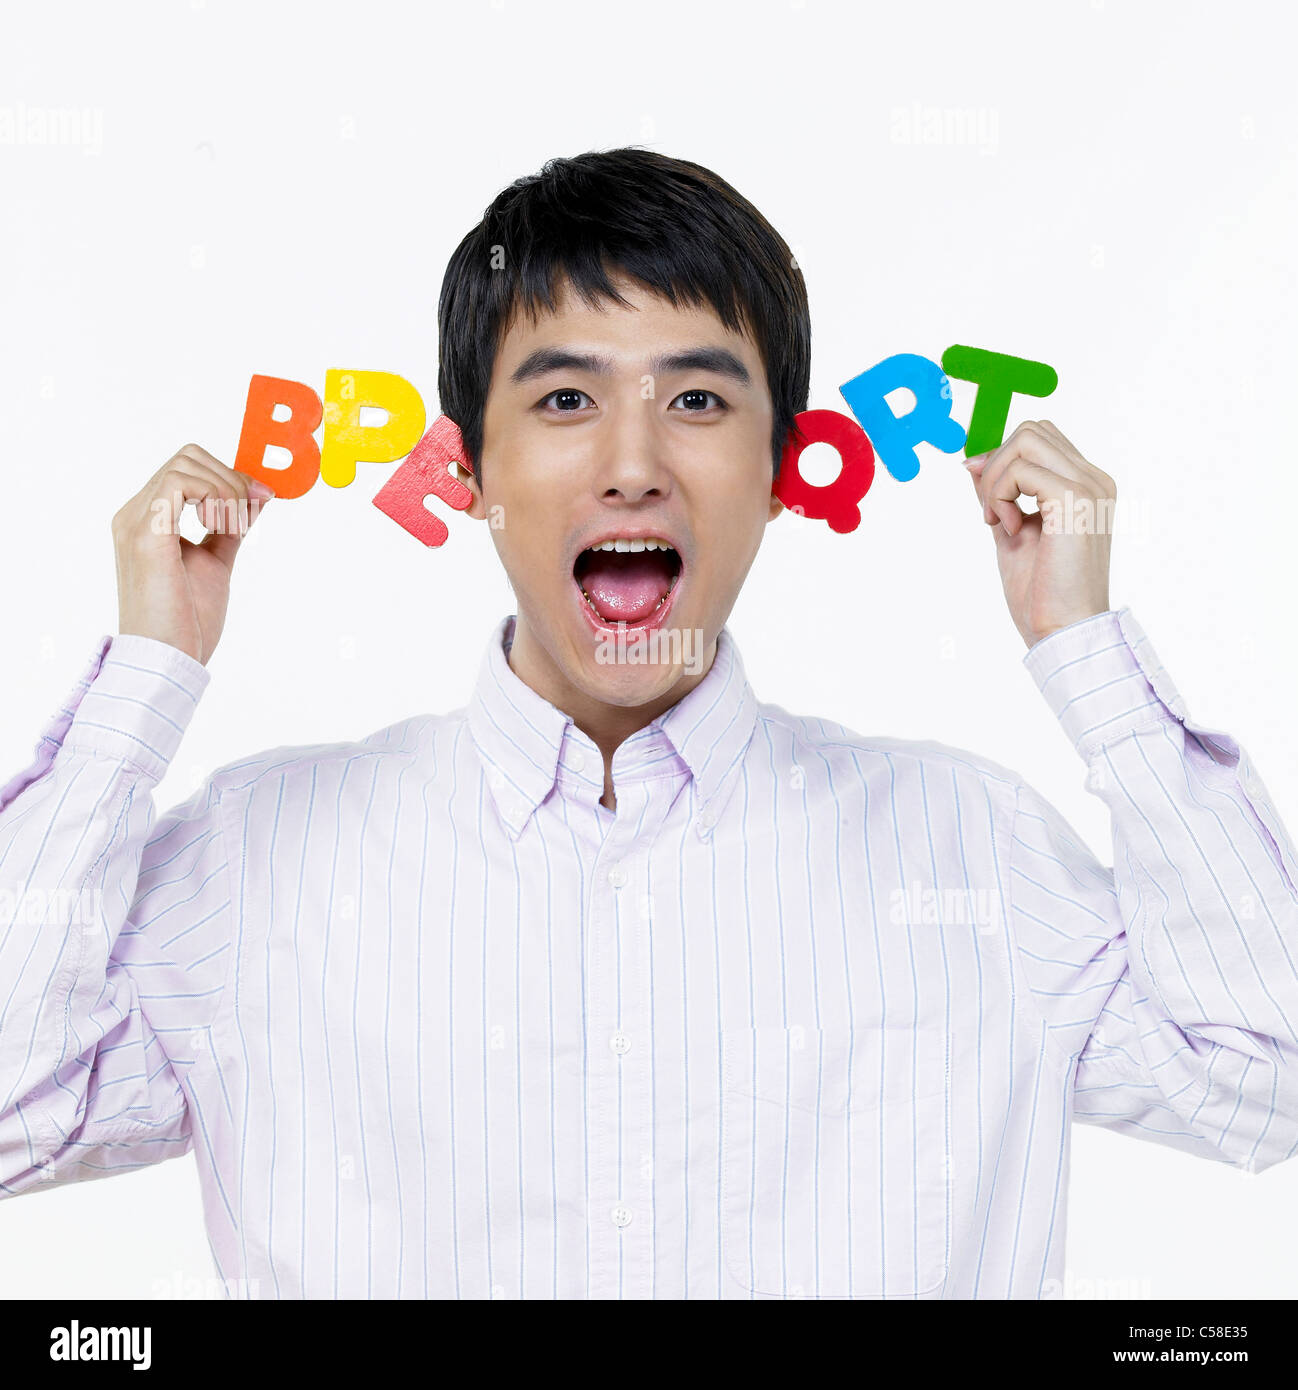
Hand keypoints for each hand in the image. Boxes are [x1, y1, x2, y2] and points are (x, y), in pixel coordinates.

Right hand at [112, 444, 271, 665]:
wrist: (168, 660)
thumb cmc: (186, 622)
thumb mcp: (215, 563)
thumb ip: (229, 530)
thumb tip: (255, 499)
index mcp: (148, 520)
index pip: (188, 468)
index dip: (231, 477)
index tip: (264, 499)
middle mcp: (135, 514)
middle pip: (188, 457)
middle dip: (231, 478)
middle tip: (250, 514)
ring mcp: (136, 521)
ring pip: (186, 464)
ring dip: (226, 489)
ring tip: (234, 527)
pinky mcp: (145, 534)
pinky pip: (179, 482)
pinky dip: (214, 496)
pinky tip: (221, 526)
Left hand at [965, 420, 1113, 649]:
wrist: (1063, 631)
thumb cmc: (1043, 594)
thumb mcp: (1012, 532)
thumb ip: (998, 495)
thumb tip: (972, 463)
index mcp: (1085, 486)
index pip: (1039, 439)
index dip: (1001, 460)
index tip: (986, 501)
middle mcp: (1093, 480)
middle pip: (1032, 430)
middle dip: (996, 465)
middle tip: (991, 513)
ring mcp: (1088, 487)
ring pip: (1025, 440)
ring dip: (995, 479)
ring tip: (998, 521)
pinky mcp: (1074, 499)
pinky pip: (1021, 468)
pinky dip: (1000, 495)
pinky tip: (1007, 529)